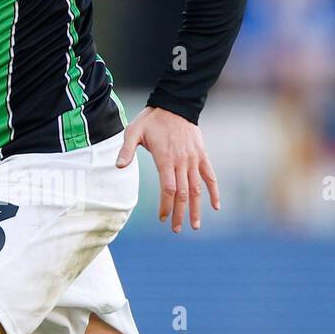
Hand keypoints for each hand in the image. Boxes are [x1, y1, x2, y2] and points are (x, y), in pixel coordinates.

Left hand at [116, 106, 219, 232]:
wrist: (175, 104)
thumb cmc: (152, 119)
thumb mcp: (133, 131)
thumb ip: (127, 150)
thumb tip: (118, 167)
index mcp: (165, 158)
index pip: (168, 189)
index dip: (166, 205)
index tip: (162, 218)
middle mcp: (181, 161)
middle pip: (182, 193)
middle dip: (179, 213)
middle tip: (176, 229)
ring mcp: (194, 159)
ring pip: (197, 188)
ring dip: (197, 208)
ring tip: (195, 226)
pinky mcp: (201, 155)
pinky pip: (210, 176)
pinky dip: (214, 191)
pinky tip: (216, 206)